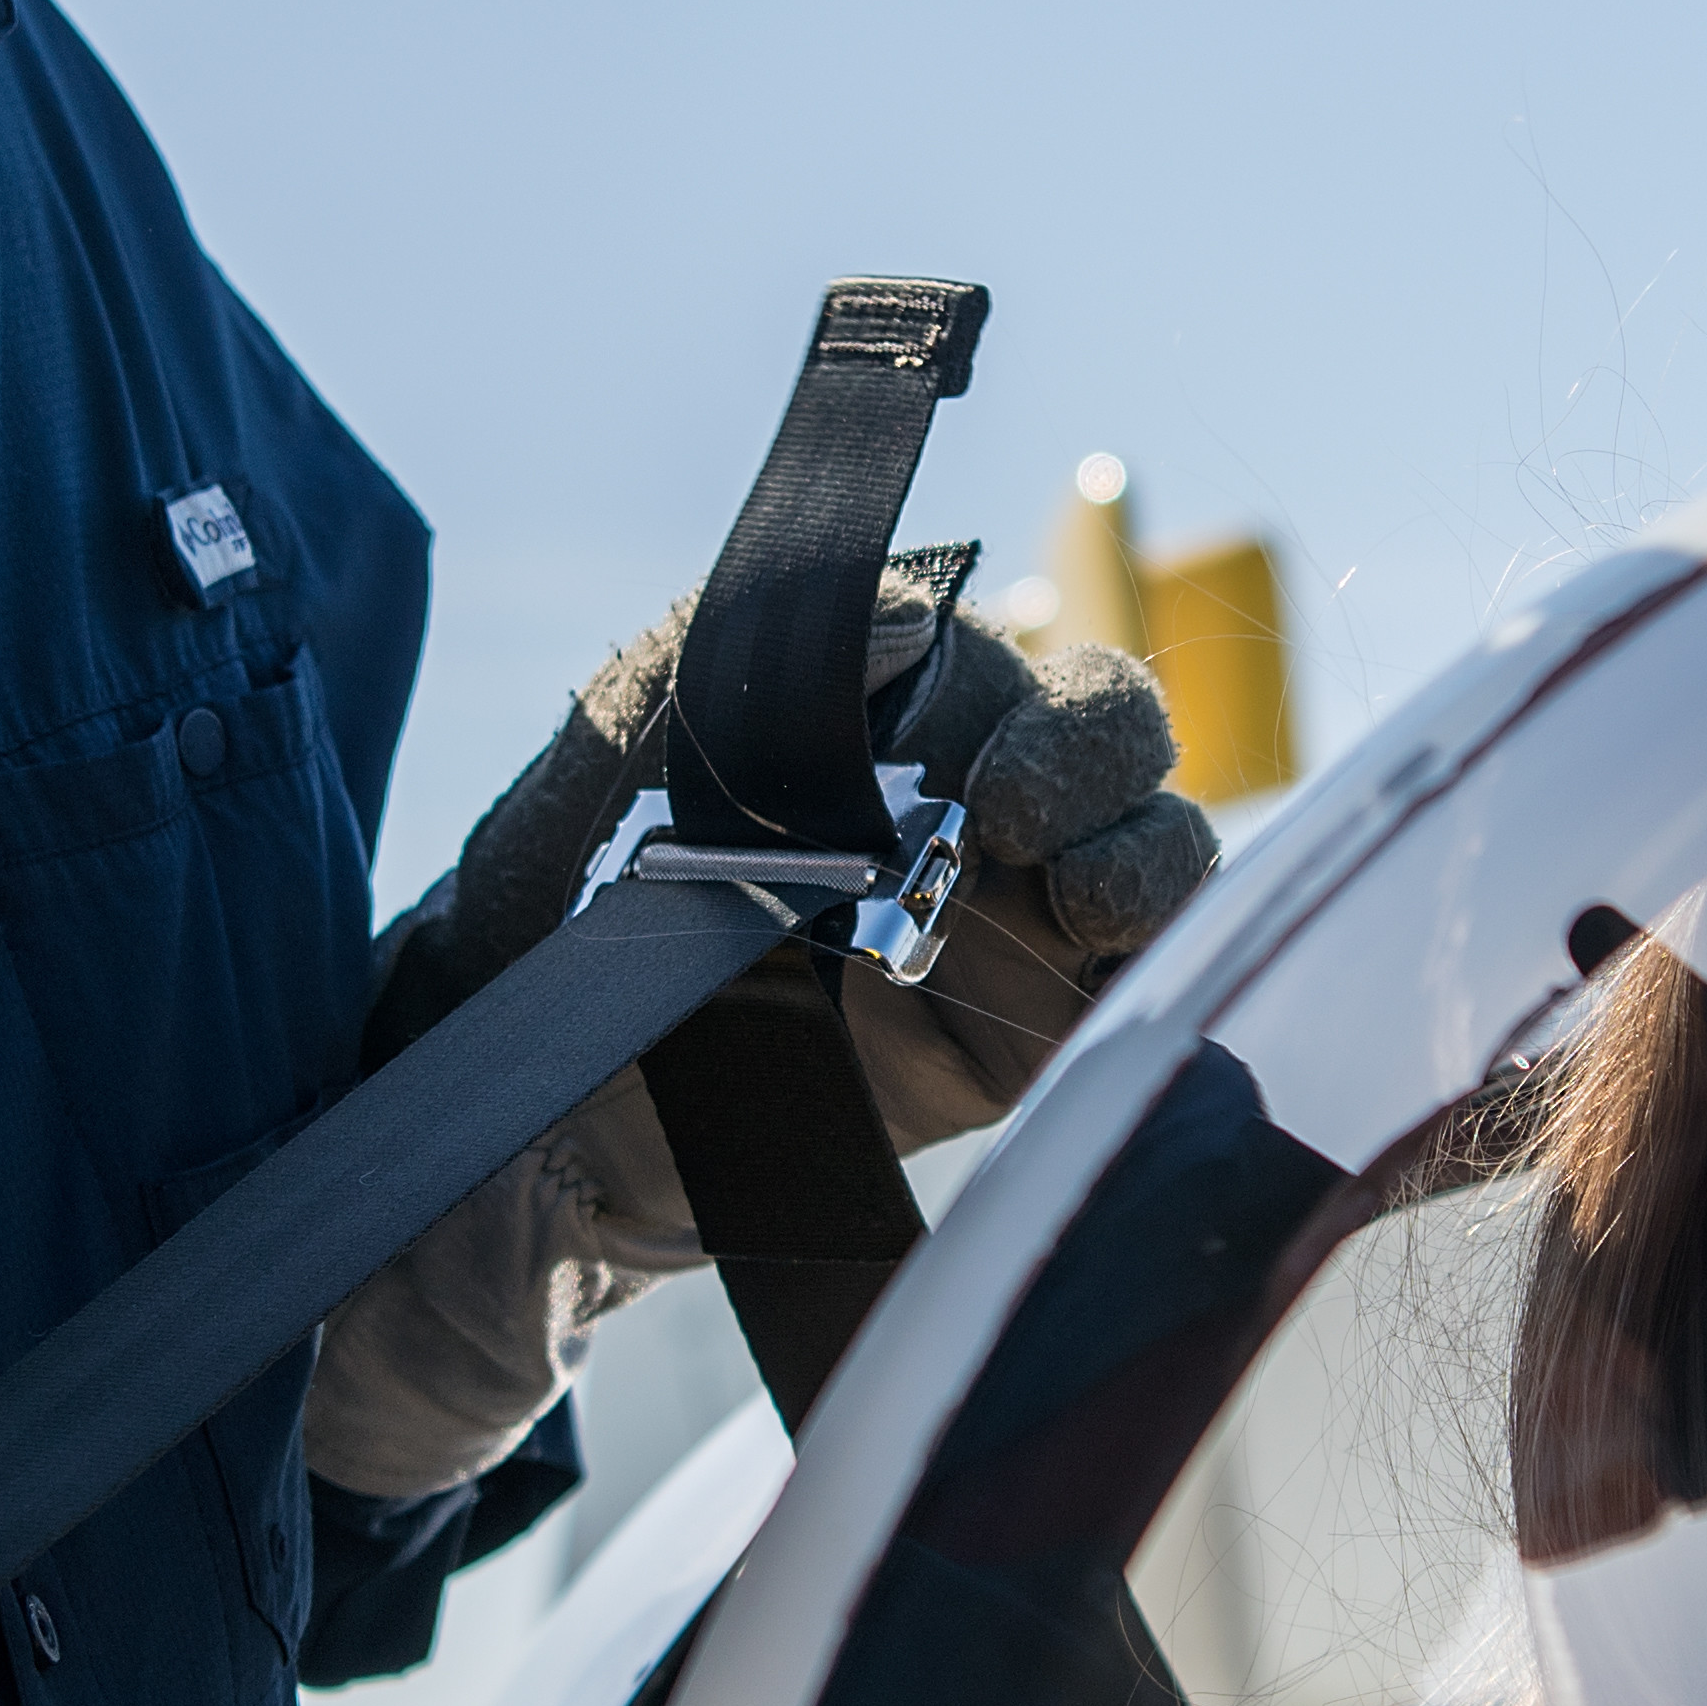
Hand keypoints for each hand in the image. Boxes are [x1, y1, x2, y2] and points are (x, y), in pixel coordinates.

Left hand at [368, 562, 1214, 1077]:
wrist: (544, 1085)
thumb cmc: (570, 887)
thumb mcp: (621, 745)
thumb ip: (736, 650)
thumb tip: (902, 620)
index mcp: (902, 708)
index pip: (1022, 667)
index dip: (1029, 712)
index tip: (960, 776)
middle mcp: (978, 798)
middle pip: (1119, 740)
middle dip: (1101, 767)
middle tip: (1014, 829)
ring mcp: (1014, 918)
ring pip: (1159, 851)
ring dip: (1150, 861)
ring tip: (1083, 906)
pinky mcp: (1028, 1035)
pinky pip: (1137, 986)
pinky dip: (1162, 966)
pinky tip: (1110, 973)